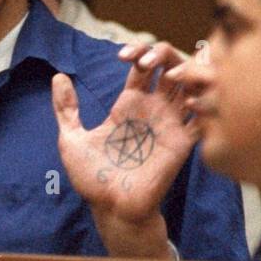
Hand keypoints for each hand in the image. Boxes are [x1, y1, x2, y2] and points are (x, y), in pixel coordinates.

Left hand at [51, 42, 200, 255]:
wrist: (112, 209)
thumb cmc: (93, 178)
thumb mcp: (71, 139)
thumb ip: (66, 108)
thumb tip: (58, 76)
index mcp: (129, 103)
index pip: (144, 64)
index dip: (139, 51)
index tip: (122, 56)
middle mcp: (153, 109)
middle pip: (172, 65)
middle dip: (164, 53)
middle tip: (145, 62)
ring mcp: (170, 124)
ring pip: (192, 84)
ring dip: (188, 71)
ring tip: (172, 74)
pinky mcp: (183, 143)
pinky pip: (203, 116)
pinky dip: (203, 101)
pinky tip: (189, 99)